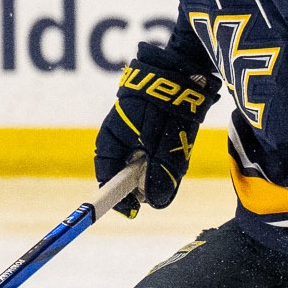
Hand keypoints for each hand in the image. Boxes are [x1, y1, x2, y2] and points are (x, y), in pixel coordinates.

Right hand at [94, 50, 215, 218]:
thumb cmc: (164, 106)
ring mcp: (137, 138)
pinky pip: (158, 157)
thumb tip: (154, 202)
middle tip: (160, 191)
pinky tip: (178, 151)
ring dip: (159, 173)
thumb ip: (160, 171)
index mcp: (110, 139)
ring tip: (173, 158)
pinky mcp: (155, 136)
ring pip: (146, 168)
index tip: (130, 212)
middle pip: (127, 176)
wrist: (181, 75)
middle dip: (143, 186)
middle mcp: (121, 141)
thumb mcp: (163, 142)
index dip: (116, 197)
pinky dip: (168, 162)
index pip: (106, 176)